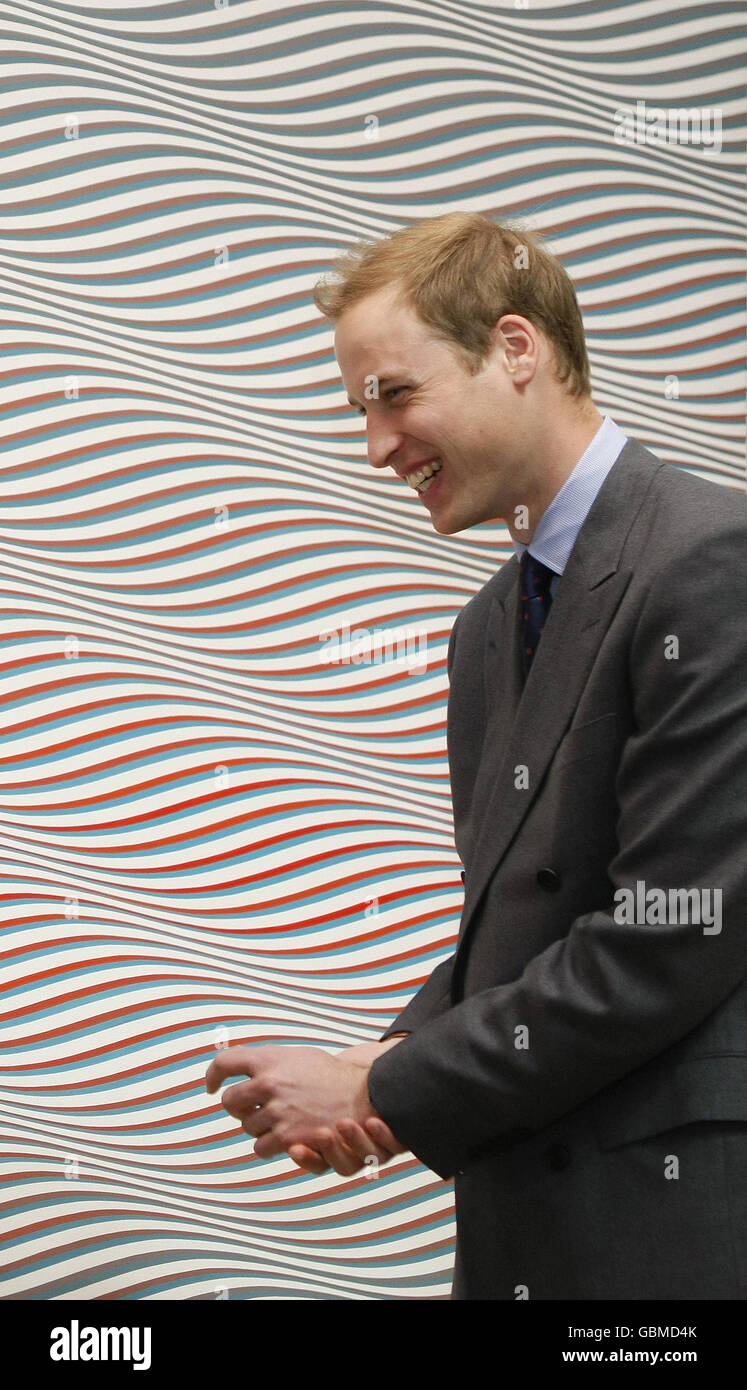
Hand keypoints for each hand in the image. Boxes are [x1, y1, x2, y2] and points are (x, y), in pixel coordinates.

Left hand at [205, 1038, 406, 1177]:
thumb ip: (267, 1061)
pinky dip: (268, 1145)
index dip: (213, 1075)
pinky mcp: (287, 1137)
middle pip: (230, 1102)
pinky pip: (260, 1147)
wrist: (362, 1095)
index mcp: (269, 1060)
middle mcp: (269, 1083)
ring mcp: (277, 1112)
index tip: (210, 1087)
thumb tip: (236, 1063)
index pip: (225, 1063)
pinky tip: (283, 1136)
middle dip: (238, 1108)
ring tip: (278, 1121)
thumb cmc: (327, 1076)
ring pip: (247, 1127)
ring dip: (258, 1126)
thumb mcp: (296, 1057)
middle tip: (251, 1110)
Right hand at [282, 1037, 408, 1175]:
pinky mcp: (391, 1137)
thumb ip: (275, 1085)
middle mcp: (349, 1150)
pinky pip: (389, 1146)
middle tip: (321, 1133)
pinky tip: (374, 1123)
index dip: (307, 1158)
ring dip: (354, 1144)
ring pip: (363, 1158)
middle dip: (331, 1151)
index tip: (293, 1147)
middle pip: (340, 1164)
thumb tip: (235, 1075)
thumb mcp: (304, 1080)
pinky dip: (382, 1138)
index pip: (316, 1162)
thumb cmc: (330, 1081)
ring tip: (345, 1124)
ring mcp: (371, 1144)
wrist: (369, 1076)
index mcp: (327, 1144)